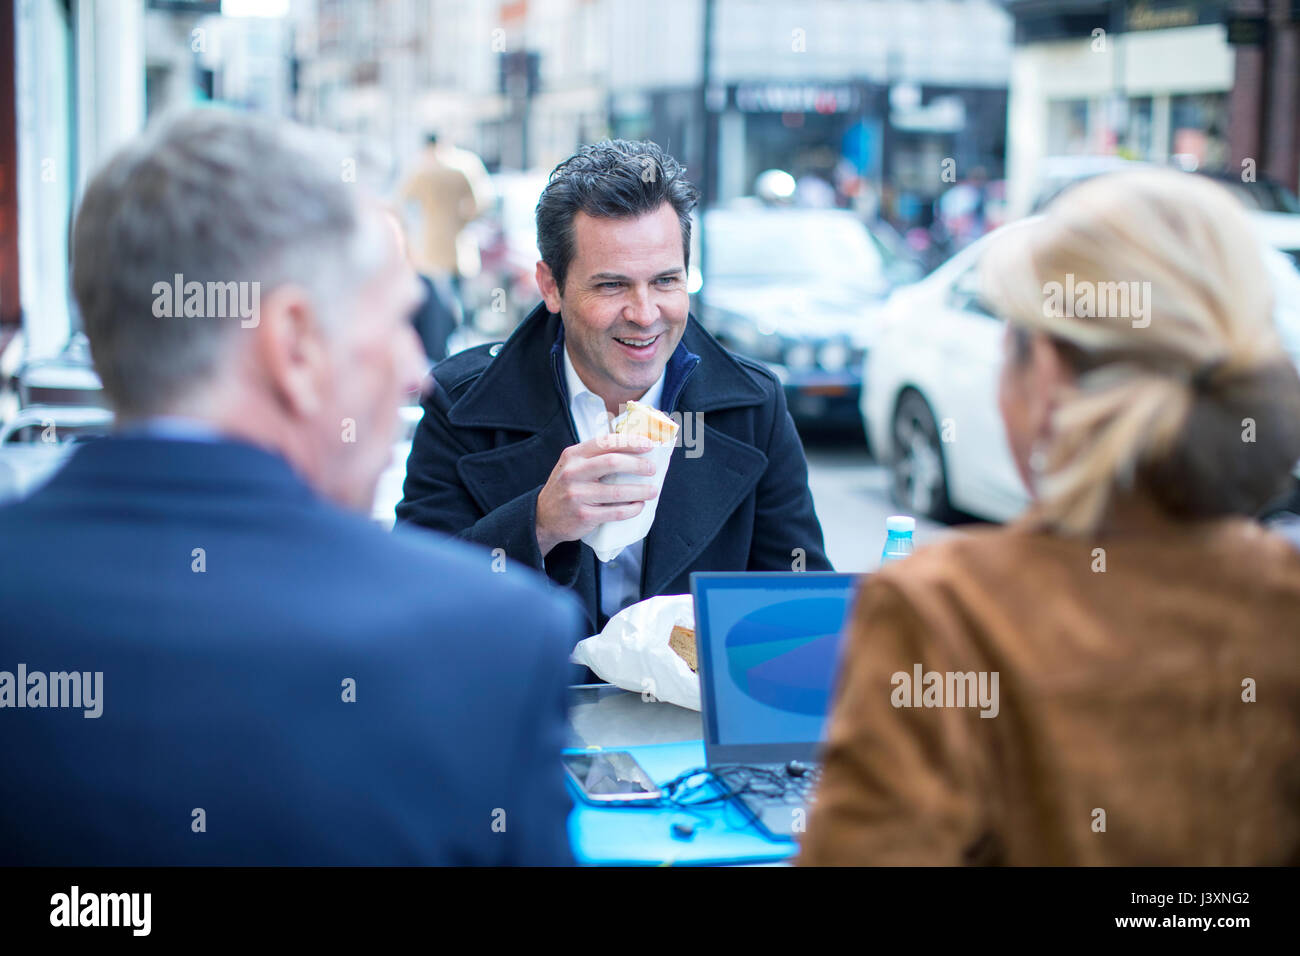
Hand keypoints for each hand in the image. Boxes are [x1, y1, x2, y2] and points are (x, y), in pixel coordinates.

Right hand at [535, 433, 658, 557]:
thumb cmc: (567, 487)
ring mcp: (577, 495)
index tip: (648, 445)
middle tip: (652, 469)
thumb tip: (634, 448)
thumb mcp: (573, 465)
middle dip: (638, 465)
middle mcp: (573, 472)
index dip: (630, 442)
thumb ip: (596, 456)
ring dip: (641, 490)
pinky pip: (615, 512)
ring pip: (617, 491)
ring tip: (653, 490)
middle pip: (613, 462)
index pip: (606, 442)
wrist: (543, 517)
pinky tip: (639, 506)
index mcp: (573, 455)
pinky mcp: (583, 516)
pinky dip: (632, 509)